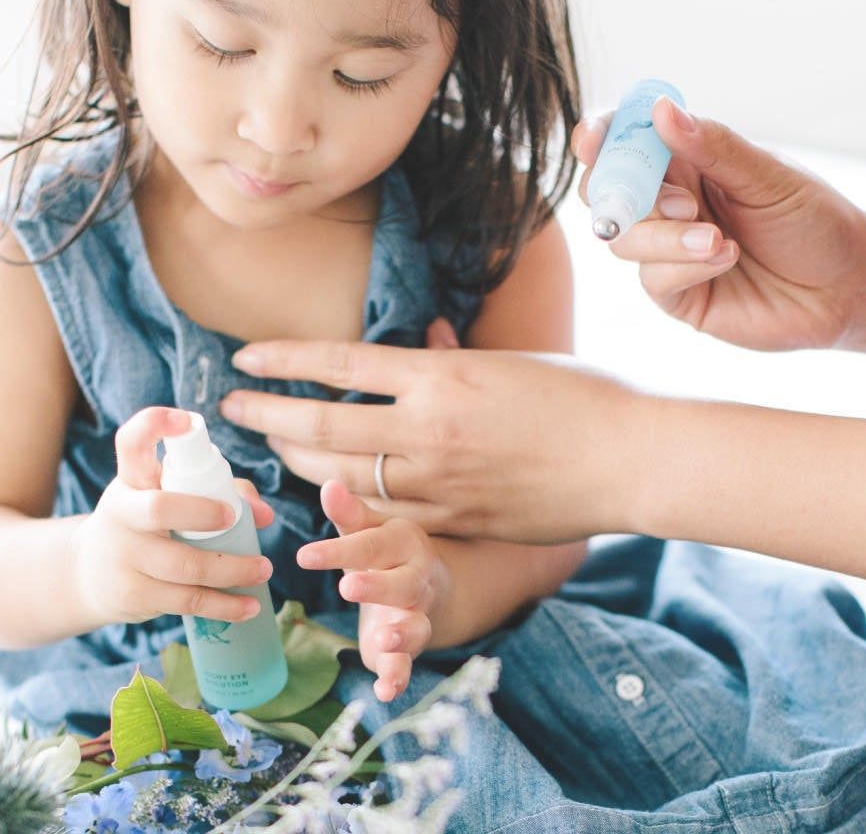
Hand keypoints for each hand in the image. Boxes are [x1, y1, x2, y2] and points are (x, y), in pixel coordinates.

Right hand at [70, 407, 275, 628]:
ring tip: (263, 569)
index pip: (131, 442)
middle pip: (160, 509)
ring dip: (232, 568)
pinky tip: (249, 607)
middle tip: (234, 518)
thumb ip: (221, 490)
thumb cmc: (145, 523)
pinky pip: (186, 601)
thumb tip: (264, 514)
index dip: (155, 425)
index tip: (186, 421)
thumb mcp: (166, 495)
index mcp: (131, 478)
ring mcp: (124, 557)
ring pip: (183, 564)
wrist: (86, 575)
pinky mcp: (134, 595)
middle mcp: (121, 513)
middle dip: (202, 513)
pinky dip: (223, 605)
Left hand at [221, 341, 641, 543]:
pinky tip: (328, 489)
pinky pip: (382, 511)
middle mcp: (427, 428)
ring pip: (342, 474)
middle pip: (322, 424)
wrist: (632, 458)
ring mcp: (438, 480)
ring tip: (270, 444)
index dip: (283, 359)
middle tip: (234, 409)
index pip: (338, 363)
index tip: (244, 357)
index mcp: (440, 374)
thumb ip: (451, 364)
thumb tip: (422, 346)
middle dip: (268, 415)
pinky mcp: (453, 519)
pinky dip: (347, 497)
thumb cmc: (583, 395)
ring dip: (297, 458)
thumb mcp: (506, 362)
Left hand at [298, 480, 441, 701]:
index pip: (371, 544)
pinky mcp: (407, 649)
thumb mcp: (368, 529)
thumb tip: (329, 484)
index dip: (339, 550)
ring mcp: (416, 616)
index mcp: (404, 543)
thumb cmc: (384, 550)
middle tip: (347, 587)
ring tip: (382, 639)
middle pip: (403, 584)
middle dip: (378, 586)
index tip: (303, 556)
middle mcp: (417, 579)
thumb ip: (348, 514)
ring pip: (416, 626)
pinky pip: (409, 665)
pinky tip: (384, 692)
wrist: (428, 584)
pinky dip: (398, 678)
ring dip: (401, 635)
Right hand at [573, 97, 865, 350]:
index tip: (593, 141)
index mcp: (683, 162)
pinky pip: (651, 277)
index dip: (598, 137)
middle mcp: (665, 203)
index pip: (622, 141)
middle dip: (622, 192)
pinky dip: (685, 266)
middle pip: (603, 190)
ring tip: (718, 239)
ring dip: (667, 237)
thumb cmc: (812, 221)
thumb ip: (712, 146)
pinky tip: (727, 257)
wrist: (845, 287)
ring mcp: (664, 249)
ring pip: (622, 238)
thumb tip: (660, 109)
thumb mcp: (767, 175)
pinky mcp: (674, 292)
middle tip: (678, 201)